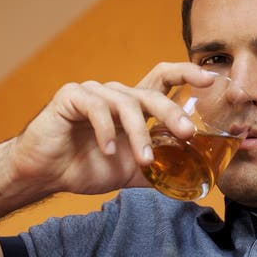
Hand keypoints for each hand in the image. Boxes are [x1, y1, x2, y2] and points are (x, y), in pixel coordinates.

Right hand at [10, 63, 216, 195]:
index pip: (164, 81)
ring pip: (126, 104)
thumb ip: (159, 171)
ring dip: (138, 134)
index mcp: (133, 107)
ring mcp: (94, 93)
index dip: (187, 74)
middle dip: (172, 113)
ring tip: (143, 160)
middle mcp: (116, 95)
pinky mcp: (71, 96)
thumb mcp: (131, 173)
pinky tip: (108, 151)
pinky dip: (106, 131)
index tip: (210, 79)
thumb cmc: (86, 168)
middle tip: (186, 133)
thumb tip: (193, 182)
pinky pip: (96, 108)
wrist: (46, 173)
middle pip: (151, 93)